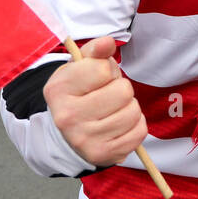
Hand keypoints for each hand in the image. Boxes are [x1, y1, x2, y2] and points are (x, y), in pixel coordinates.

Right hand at [43, 36, 146, 166]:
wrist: (69, 130)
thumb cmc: (80, 91)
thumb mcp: (80, 67)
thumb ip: (95, 51)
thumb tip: (107, 42)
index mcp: (58, 90)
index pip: (102, 70)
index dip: (107, 70)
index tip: (97, 78)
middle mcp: (66, 117)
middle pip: (123, 91)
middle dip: (121, 89)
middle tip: (108, 95)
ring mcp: (83, 139)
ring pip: (134, 112)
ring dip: (130, 107)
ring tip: (113, 110)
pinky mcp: (101, 155)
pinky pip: (139, 132)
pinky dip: (135, 125)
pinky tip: (119, 125)